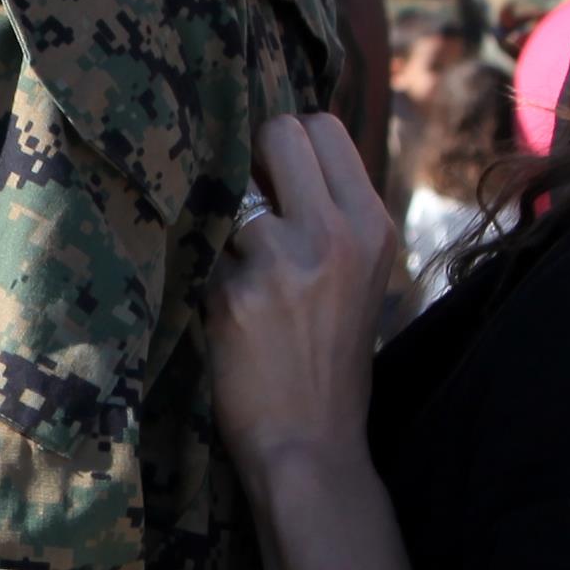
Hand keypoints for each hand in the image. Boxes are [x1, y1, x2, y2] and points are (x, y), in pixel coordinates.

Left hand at [210, 110, 396, 459]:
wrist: (311, 442)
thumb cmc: (330, 358)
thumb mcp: (358, 275)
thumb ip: (329, 214)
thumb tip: (273, 151)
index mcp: (370, 225)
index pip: (320, 127)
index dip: (286, 145)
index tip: (272, 177)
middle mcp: (333, 233)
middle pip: (277, 133)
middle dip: (250, 159)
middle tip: (245, 205)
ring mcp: (281, 260)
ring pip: (228, 194)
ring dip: (224, 228)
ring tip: (241, 279)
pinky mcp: (233, 293)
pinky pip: (200, 253)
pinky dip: (203, 276)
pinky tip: (224, 315)